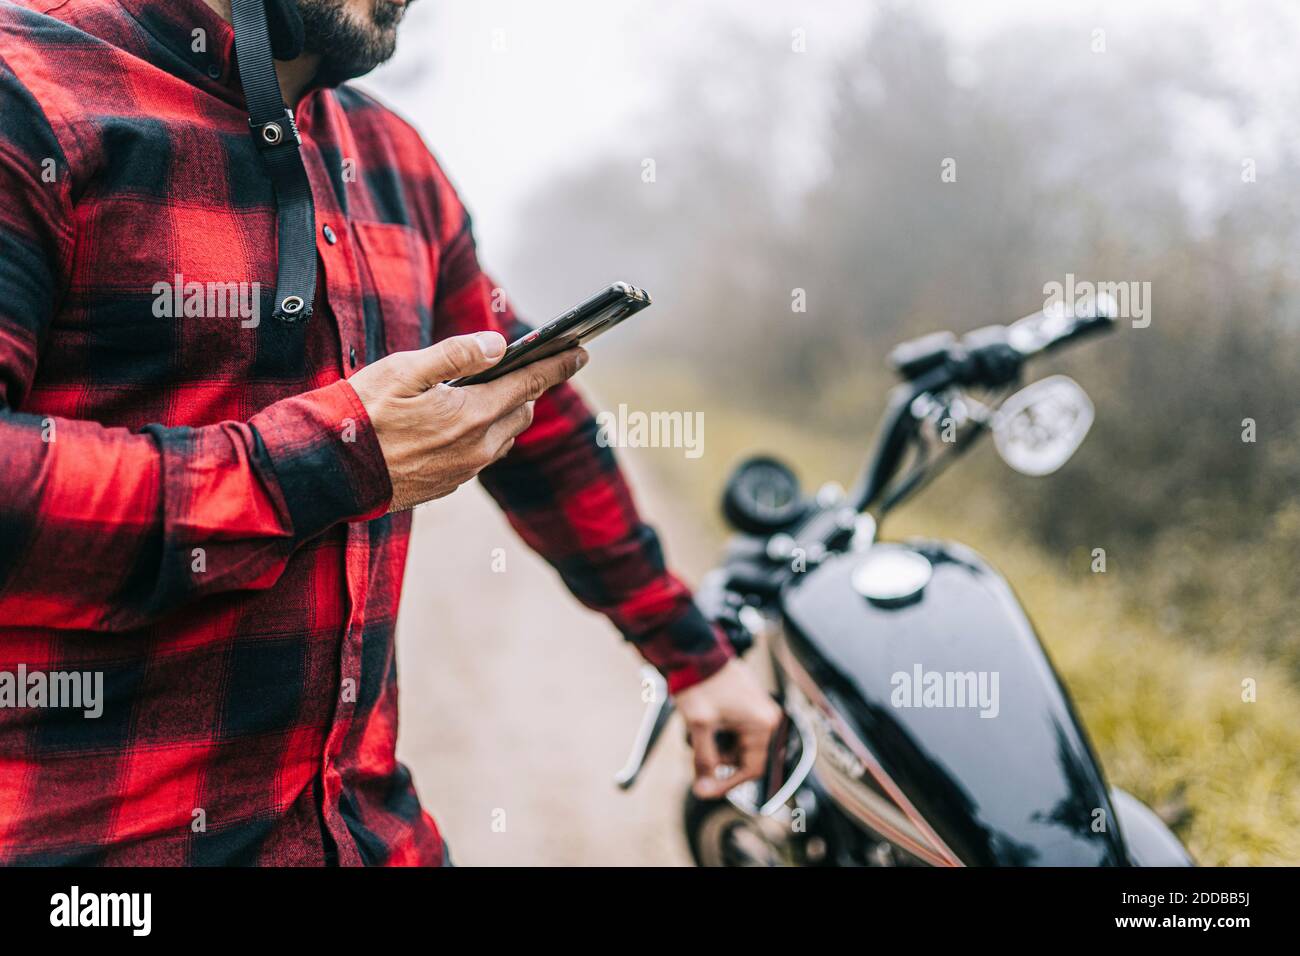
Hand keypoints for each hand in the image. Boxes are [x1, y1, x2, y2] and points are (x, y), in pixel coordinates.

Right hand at [348, 331, 587, 511]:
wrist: (328, 472)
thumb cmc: (360, 413)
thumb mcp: (404, 370)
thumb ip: (456, 355)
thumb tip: (499, 344)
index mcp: (473, 414)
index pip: (531, 383)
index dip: (559, 365)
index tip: (581, 352)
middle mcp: (478, 447)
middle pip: (521, 412)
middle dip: (524, 388)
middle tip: (516, 367)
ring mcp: (464, 470)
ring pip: (503, 437)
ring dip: (502, 414)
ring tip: (481, 393)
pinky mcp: (448, 485)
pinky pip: (479, 456)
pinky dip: (479, 435)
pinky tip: (453, 423)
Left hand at [674, 659, 783, 799]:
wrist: (696, 653)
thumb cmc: (701, 684)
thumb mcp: (700, 727)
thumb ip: (704, 760)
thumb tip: (704, 788)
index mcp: (763, 725)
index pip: (751, 770)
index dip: (727, 784)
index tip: (706, 789)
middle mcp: (768, 719)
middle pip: (744, 758)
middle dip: (718, 758)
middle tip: (697, 750)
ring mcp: (760, 711)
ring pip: (738, 746)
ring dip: (717, 746)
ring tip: (699, 729)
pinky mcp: (749, 706)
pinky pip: (737, 732)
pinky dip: (720, 734)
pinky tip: (705, 722)